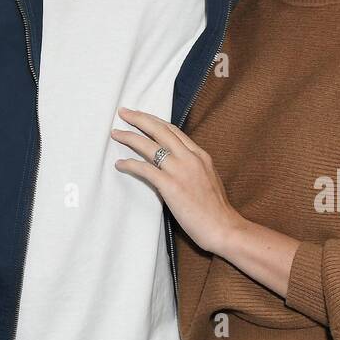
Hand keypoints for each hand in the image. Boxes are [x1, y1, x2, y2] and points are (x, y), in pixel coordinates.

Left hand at [111, 107, 241, 254]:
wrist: (223, 227)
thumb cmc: (216, 209)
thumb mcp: (208, 178)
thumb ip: (192, 167)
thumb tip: (174, 164)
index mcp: (199, 155)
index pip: (173, 130)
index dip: (155, 120)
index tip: (142, 115)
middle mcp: (190, 158)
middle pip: (160, 130)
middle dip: (139, 119)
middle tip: (123, 112)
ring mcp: (180, 170)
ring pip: (149, 146)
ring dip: (130, 137)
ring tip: (116, 133)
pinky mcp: (171, 186)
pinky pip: (145, 169)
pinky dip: (130, 164)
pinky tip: (120, 164)